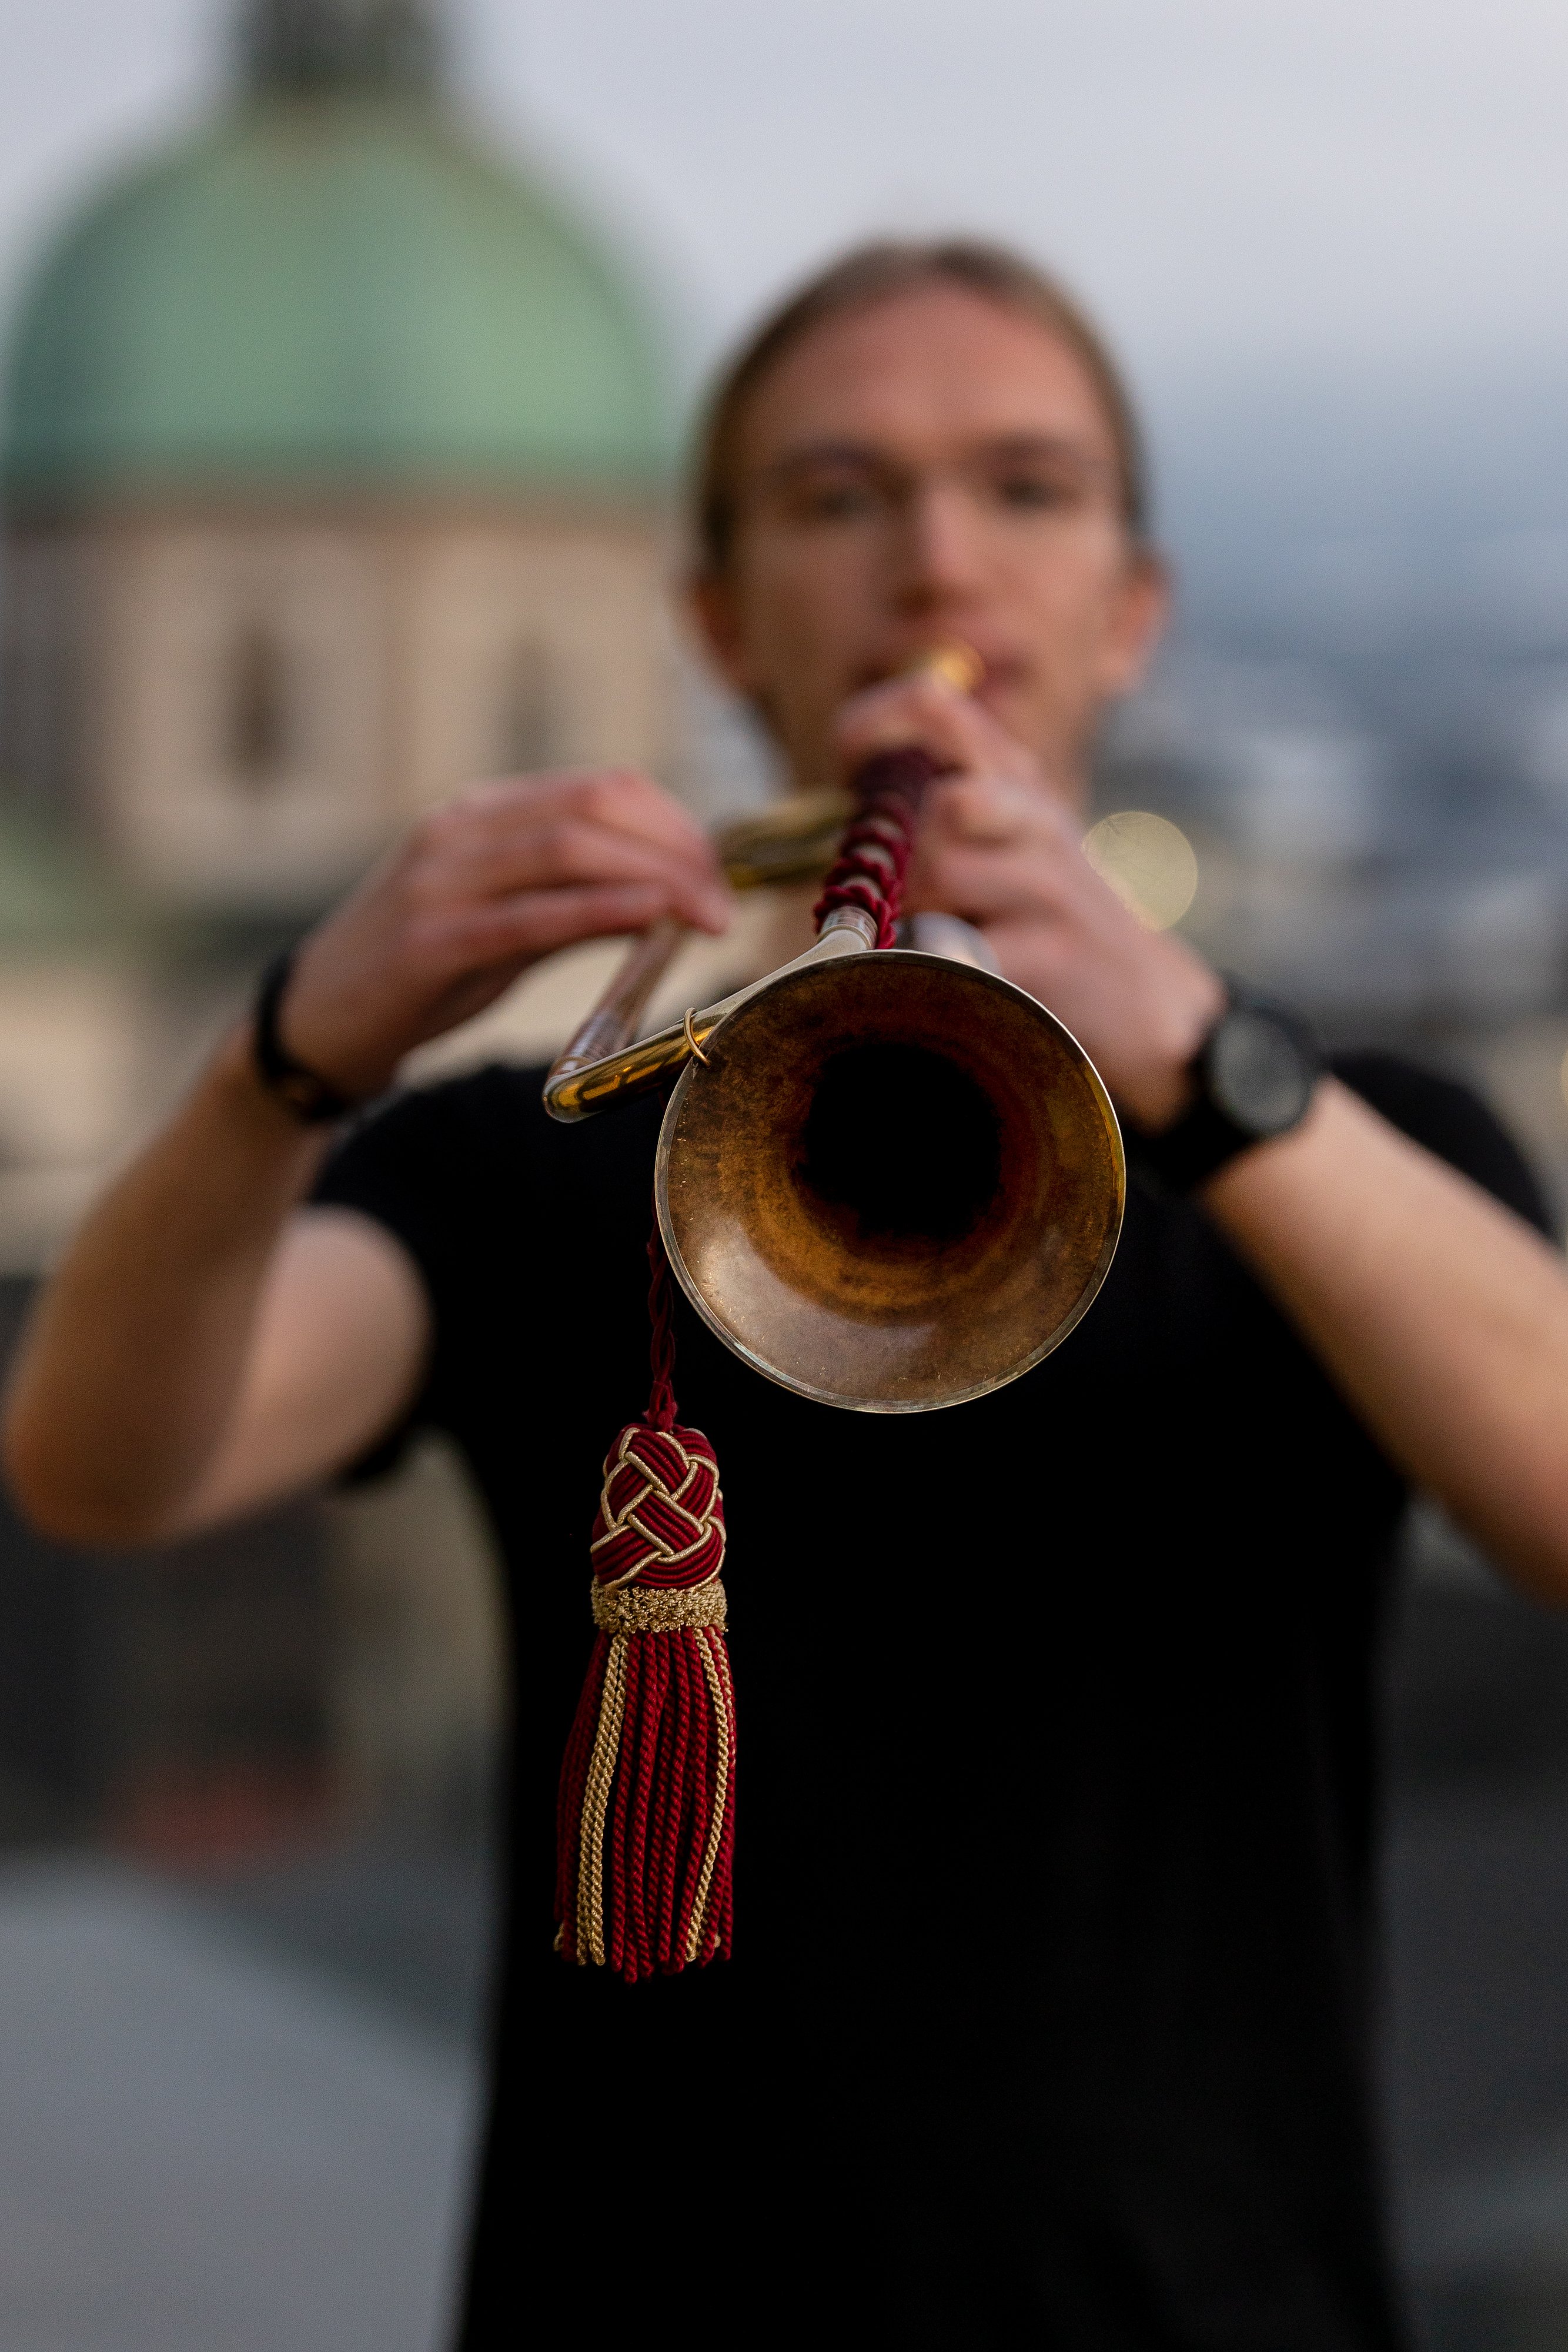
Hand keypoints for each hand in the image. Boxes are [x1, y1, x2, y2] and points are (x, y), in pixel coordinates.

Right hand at [271, 770, 732, 1098]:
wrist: (317, 1025)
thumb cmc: (422, 976)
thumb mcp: (507, 926)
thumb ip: (578, 904)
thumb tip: (669, 900)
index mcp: (481, 814)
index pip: (601, 787)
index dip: (676, 822)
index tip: (719, 872)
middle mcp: (459, 831)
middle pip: (594, 808)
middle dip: (677, 849)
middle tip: (723, 902)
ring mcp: (438, 881)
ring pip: (566, 849)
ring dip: (653, 878)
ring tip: (703, 917)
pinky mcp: (427, 941)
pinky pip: (528, 917)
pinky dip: (597, 911)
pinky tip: (646, 919)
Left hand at [834, 677, 1223, 1128]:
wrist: (1141, 995)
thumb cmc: (1042, 915)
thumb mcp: (1004, 839)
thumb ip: (935, 809)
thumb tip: (835, 816)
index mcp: (1013, 778)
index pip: (935, 705)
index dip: (872, 724)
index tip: (845, 766)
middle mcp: (1033, 816)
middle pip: (940, 799)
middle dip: (897, 854)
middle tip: (893, 896)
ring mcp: (1048, 885)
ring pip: (943, 870)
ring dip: (910, 914)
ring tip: (920, 942)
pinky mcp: (1053, 955)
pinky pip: (963, 950)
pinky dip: (930, 969)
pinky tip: (935, 982)